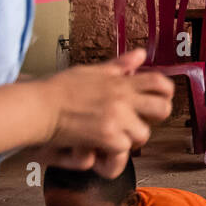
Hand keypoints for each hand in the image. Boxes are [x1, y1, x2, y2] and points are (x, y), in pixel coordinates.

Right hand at [42, 51, 173, 178]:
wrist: (39, 107)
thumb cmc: (60, 89)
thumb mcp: (92, 71)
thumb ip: (119, 66)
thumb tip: (141, 54)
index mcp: (121, 81)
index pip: (158, 82)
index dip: (165, 92)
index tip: (158, 98)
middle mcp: (123, 98)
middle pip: (162, 109)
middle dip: (155, 118)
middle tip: (139, 121)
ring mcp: (117, 117)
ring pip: (143, 134)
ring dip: (131, 138)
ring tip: (113, 135)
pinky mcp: (107, 136)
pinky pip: (124, 148)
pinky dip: (113, 151)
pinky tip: (99, 145)